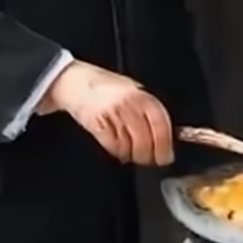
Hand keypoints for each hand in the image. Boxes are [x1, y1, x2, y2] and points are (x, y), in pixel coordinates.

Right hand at [39, 61, 174, 165]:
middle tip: (150, 160)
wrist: (75, 81)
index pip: (160, 124)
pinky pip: (113, 146)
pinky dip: (118, 151)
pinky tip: (119, 149)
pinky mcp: (97, 124)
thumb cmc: (105, 87)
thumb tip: (165, 137)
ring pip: (129, 145)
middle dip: (149, 156)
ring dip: (132, 155)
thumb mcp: (132, 91)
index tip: (166, 156)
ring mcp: (113, 114)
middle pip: (145, 139)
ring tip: (131, 153)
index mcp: (142, 95)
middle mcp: (129, 104)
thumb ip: (148, 111)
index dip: (165, 144)